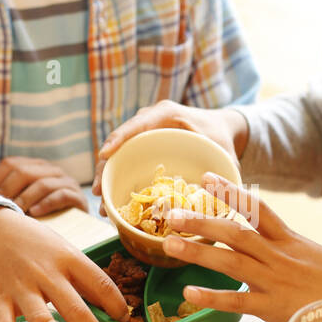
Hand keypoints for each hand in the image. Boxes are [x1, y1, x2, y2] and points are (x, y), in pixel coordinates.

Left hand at [0, 156, 88, 215]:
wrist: (74, 224)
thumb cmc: (41, 213)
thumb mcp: (22, 199)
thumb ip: (6, 194)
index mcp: (35, 166)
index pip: (10, 164)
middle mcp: (50, 169)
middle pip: (24, 171)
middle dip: (8, 190)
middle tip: (0, 207)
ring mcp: (66, 181)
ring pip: (42, 183)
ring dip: (25, 199)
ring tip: (16, 212)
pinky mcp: (77, 196)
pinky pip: (61, 195)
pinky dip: (46, 204)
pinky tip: (35, 213)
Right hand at [0, 206, 130, 321]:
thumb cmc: (35, 244)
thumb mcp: (64, 250)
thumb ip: (83, 276)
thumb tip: (108, 304)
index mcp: (68, 259)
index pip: (101, 284)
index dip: (117, 305)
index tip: (121, 317)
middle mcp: (46, 274)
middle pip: (75, 309)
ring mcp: (21, 287)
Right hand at [91, 101, 249, 201]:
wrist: (220, 130)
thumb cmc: (220, 138)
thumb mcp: (223, 150)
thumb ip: (221, 168)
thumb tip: (213, 193)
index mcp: (166, 114)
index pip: (138, 123)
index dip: (119, 138)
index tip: (105, 154)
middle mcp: (149, 122)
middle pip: (120, 143)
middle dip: (106, 167)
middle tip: (99, 192)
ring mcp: (142, 136)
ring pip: (118, 156)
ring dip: (108, 179)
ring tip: (102, 207)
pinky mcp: (141, 150)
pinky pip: (124, 164)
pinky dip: (117, 182)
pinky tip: (113, 205)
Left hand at [158, 173, 321, 321]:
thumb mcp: (315, 257)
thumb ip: (286, 251)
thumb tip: (264, 247)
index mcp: (290, 240)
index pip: (256, 208)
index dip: (229, 191)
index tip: (205, 177)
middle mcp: (279, 256)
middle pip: (235, 232)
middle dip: (200, 221)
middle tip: (170, 213)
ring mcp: (275, 281)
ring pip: (230, 262)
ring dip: (197, 252)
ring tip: (168, 244)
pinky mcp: (273, 308)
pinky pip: (237, 302)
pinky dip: (211, 298)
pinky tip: (188, 293)